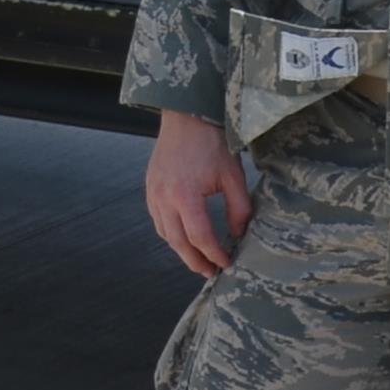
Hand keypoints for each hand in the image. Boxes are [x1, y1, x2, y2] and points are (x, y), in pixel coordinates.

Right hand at [144, 110, 253, 279]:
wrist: (186, 116)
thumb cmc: (211, 142)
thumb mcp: (233, 176)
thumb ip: (238, 209)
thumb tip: (239, 235)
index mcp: (185, 195)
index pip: (200, 237)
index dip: (215, 254)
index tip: (227, 263)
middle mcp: (164, 197)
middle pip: (178, 242)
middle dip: (195, 261)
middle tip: (210, 273)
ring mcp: (153, 193)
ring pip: (165, 234)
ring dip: (181, 250)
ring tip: (199, 259)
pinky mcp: (150, 188)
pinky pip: (158, 220)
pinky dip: (171, 234)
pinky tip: (184, 237)